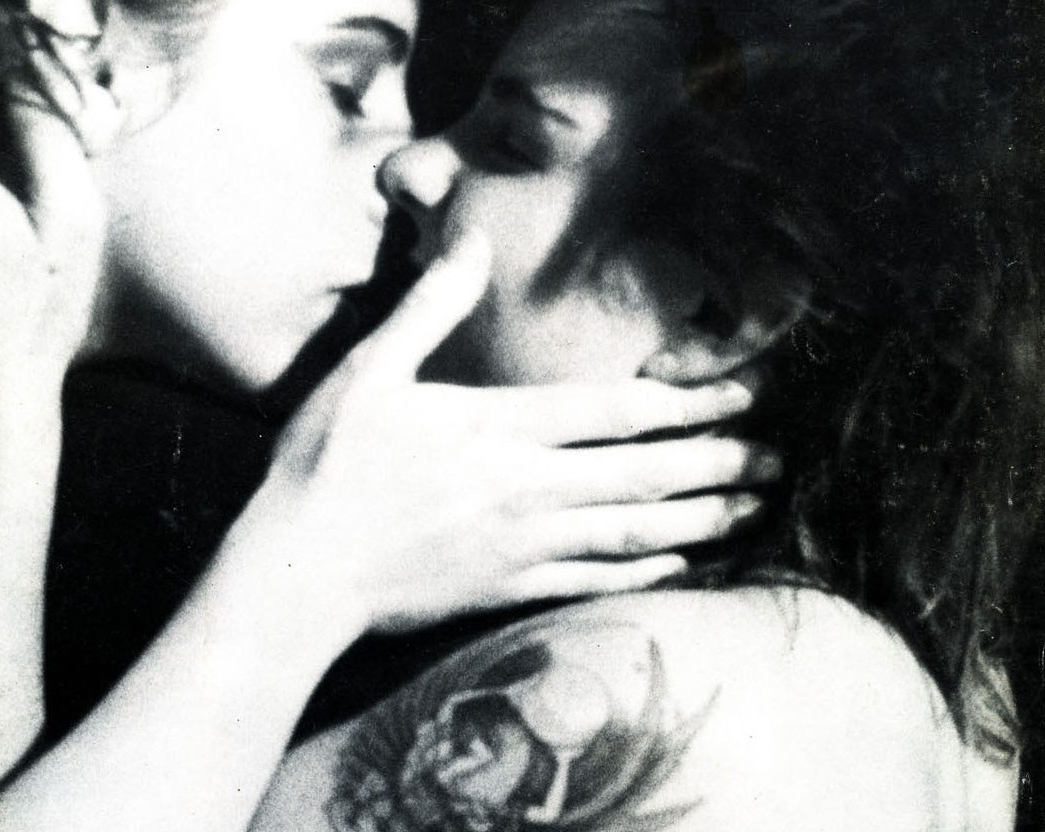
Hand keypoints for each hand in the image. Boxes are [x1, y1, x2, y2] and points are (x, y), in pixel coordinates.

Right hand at [230, 231, 777, 634]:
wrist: (296, 575)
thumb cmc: (325, 468)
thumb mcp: (366, 373)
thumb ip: (428, 307)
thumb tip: (470, 241)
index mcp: (496, 427)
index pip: (616, 410)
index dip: (688, 400)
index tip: (742, 394)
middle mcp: (524, 488)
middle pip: (643, 474)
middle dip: (716, 463)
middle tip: (773, 458)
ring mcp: (521, 546)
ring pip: (633, 531)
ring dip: (701, 518)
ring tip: (751, 508)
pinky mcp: (507, 590)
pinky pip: (596, 581)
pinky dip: (646, 569)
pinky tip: (682, 561)